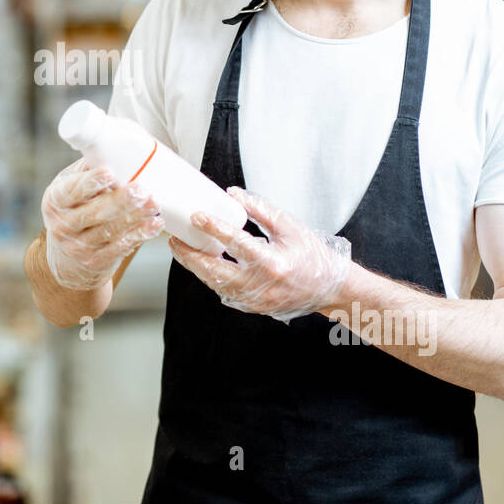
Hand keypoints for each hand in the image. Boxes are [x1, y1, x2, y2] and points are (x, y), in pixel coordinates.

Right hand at [41, 158, 165, 290]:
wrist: (67, 255)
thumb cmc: (75, 207)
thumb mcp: (70, 187)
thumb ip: (88, 169)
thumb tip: (114, 145)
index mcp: (54, 201)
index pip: (71, 191)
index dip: (90, 183)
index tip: (110, 173)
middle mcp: (61, 225)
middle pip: (94, 212)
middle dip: (120, 201)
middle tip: (141, 189)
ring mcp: (77, 247)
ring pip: (110, 231)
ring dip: (135, 217)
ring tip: (153, 204)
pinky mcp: (94, 261)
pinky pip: (120, 248)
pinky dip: (139, 235)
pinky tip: (154, 225)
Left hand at [167, 186, 351, 321]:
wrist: (329, 289)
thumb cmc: (312, 255)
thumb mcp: (290, 227)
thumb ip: (260, 210)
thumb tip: (232, 195)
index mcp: (272, 262)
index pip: (236, 242)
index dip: (213, 228)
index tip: (195, 216)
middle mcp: (261, 285)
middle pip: (215, 271)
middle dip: (190, 255)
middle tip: (174, 239)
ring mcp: (255, 300)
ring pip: (215, 284)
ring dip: (196, 266)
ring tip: (182, 249)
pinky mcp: (252, 307)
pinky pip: (224, 291)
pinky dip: (211, 277)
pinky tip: (202, 263)